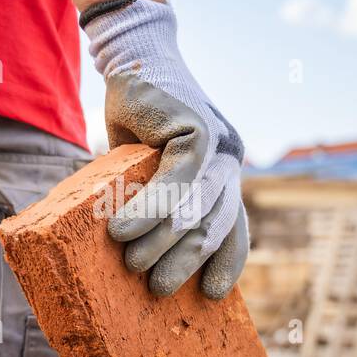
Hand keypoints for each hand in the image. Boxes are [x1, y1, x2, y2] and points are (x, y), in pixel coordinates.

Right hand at [82, 0, 247, 299]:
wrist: (133, 60)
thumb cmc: (137, 120)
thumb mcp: (149, 168)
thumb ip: (155, 200)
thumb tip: (132, 252)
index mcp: (223, 175)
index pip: (234, 228)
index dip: (224, 263)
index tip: (210, 296)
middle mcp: (230, 162)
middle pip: (216, 225)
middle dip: (187, 262)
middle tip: (156, 290)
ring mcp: (220, 146)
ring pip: (197, 209)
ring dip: (163, 241)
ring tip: (132, 263)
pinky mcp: (199, 132)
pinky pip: (178, 183)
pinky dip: (148, 210)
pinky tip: (122, 228)